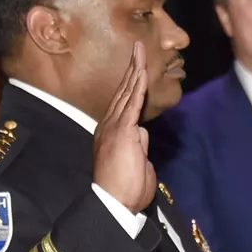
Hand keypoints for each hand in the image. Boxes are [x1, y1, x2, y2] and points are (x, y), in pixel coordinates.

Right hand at [93, 42, 155, 212]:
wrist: (114, 204)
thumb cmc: (125, 190)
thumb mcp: (136, 163)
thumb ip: (138, 145)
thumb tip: (142, 133)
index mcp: (112, 133)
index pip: (124, 103)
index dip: (131, 83)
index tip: (137, 67)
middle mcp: (109, 126)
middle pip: (123, 91)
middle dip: (132, 68)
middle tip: (138, 48)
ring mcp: (115, 127)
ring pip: (127, 92)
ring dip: (135, 70)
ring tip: (140, 51)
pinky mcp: (123, 132)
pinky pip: (132, 104)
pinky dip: (138, 86)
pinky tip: (142, 71)